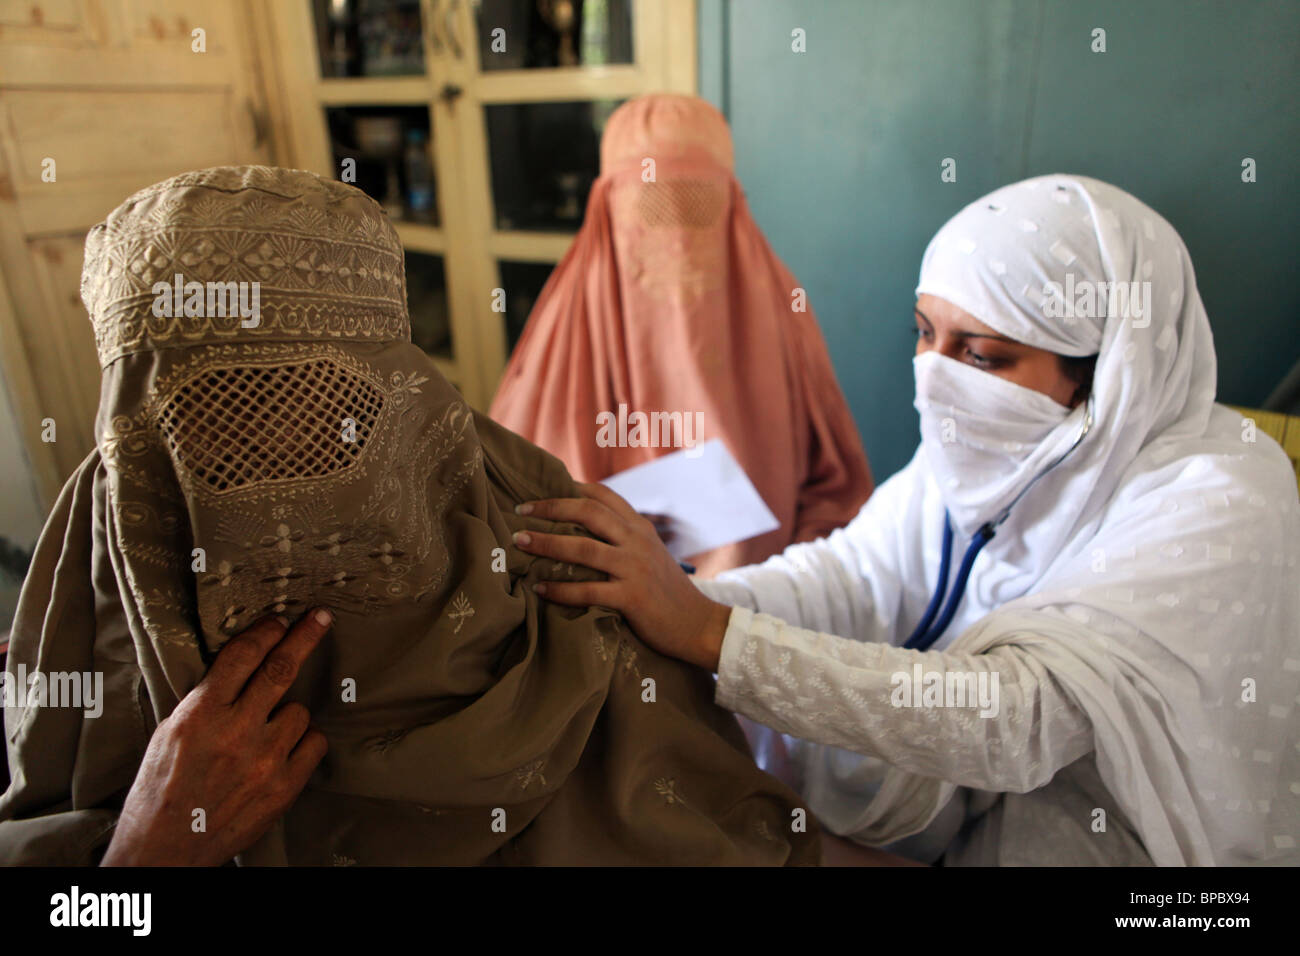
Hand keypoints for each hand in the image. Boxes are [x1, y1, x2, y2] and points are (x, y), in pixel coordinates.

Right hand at [100, 610, 331, 865]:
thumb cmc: (159, 793)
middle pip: (281, 669)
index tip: (278, 620)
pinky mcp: (285, 786)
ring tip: (264, 735)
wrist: (165, 852)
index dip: (264, 632)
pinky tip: (283, 751)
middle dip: (304, 637)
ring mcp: (265, 759)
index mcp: (200, 715)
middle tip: (320, 618)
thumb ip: (206, 700)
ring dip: (288, 714)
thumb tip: (239, 667)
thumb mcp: (169, 734)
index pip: (242, 655)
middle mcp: (236, 732)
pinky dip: (303, 743)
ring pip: (299, 711)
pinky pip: (314, 744)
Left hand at [512, 482, 731, 670]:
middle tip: (520, 509)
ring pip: (583, 549)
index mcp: (640, 528)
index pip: (604, 496)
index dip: (570, 489)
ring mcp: (635, 569)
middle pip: (588, 513)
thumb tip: (584, 531)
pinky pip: (588, 591)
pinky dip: (560, 589)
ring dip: (547, 543)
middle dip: (551, 508)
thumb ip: (625, 538)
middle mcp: (637, 542)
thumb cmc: (668, 592)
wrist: (699, 624)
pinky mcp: (632, 598)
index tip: (541, 490)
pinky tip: (539, 588)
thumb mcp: (651, 554)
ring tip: (519, 541)